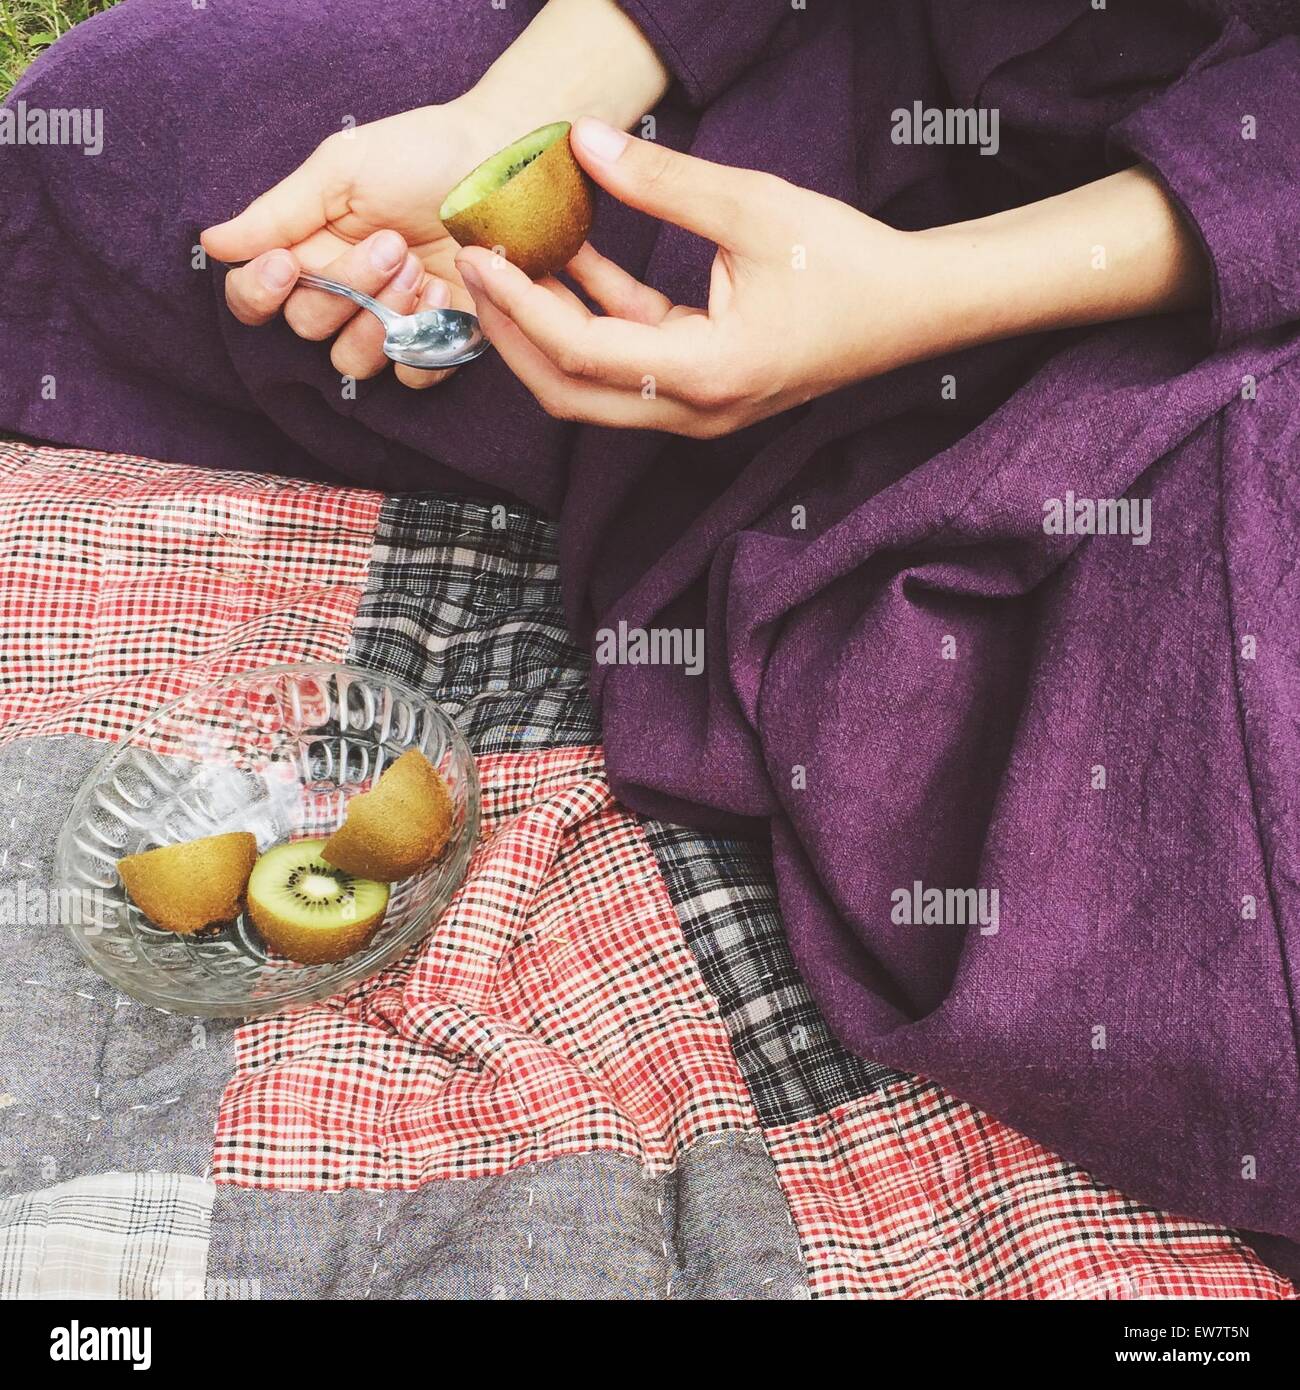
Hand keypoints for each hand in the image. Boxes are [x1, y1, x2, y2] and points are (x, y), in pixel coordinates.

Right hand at [201, 94, 517, 387]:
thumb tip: (213, 244)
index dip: (259, 294)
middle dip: (345, 288)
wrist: (503, 168)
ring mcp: (392, 323)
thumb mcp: (341, 170)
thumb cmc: (422, 154)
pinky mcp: (440, 343)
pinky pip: (409, 378)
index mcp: (310, 250)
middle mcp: (345, 294)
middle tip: (391, 245)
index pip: (257, 299)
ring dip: (381, 317)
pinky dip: (421, 345)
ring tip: (417, 268)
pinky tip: (442, 297)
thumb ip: (278, 213)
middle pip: (306, 328)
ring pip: (353, 360)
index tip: (285, 264)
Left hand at [454, 117, 925, 436]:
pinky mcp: (702, 389)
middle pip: (569, 393)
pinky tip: (574, 259)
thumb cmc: (847, 263)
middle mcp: (693, 410)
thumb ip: (663, 181)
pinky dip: (597, 317)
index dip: (520, 306)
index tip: (478, 256)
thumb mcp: (753, 208)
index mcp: (705, 376)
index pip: (581, 354)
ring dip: (550, 328)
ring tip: (511, 260)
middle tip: (474, 272)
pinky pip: (630, 361)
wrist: (912, 309)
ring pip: (594, 384)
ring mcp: (697, 408)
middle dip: (514, 335)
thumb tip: (580, 141)